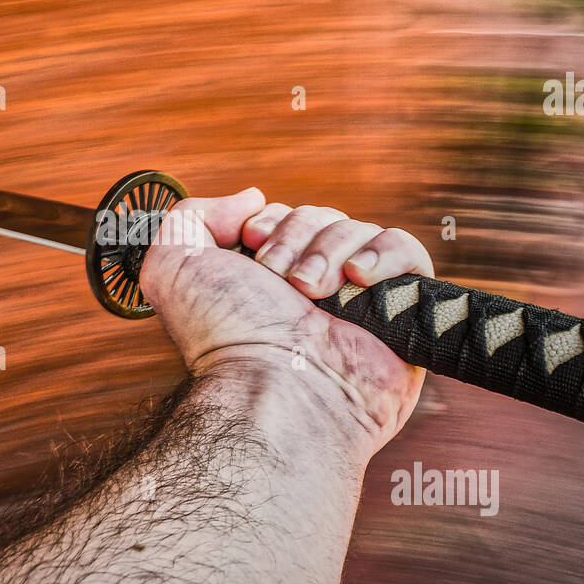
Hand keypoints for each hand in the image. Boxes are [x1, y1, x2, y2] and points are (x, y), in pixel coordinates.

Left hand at [139, 188, 433, 453]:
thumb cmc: (223, 335)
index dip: (270, 220)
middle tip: (279, 278)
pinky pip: (410, 253)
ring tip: (311, 290)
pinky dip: (384, 253)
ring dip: (330, 249)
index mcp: (267, 281)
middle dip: (296, 235)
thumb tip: (252, 197)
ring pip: (360, 230)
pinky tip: (357, 278)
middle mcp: (314, 289)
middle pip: (323, 218)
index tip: (250, 243)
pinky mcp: (402, 313)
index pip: (286, 217)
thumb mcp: (174, 266)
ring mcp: (359, 300)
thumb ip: (191, 216)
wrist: (274, 386)